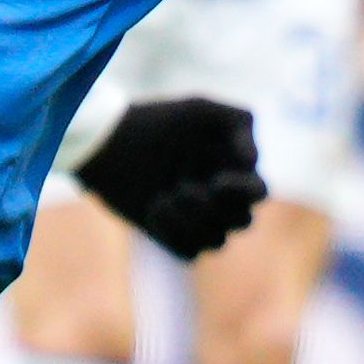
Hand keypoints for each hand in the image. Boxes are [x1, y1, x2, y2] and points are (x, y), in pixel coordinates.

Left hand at [73, 96, 266, 258]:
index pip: (257, 192)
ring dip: (191, 221)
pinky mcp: (171, 234)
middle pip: (242, 221)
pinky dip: (173, 234)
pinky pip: (190, 253)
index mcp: (232, 169)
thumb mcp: (198, 110)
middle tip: (182, 187)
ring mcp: (196, 219)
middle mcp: (219, 197)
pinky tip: (152, 210)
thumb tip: (252, 160)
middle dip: (213, 208)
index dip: (243, 192)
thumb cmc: (154, 122)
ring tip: (163, 197)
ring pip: (218, 241)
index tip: (218, 182)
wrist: (106, 142)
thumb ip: (237, 122)